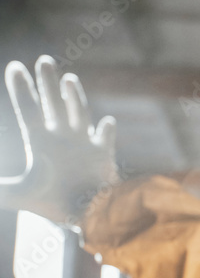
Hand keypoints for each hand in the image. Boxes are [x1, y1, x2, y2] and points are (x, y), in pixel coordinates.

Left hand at [2, 56, 116, 226]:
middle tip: (44, 60)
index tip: (15, 67)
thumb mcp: (17, 194)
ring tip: (69, 79)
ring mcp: (84, 146)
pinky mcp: (104, 157)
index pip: (28, 109)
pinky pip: (106, 139)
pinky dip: (106, 131)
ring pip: (78, 114)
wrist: (84, 217)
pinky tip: (106, 122)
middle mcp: (63, 139)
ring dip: (74, 97)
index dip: (22, 89)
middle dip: (48, 83)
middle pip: (54, 104)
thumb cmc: (53, 204)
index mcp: (41, 142)